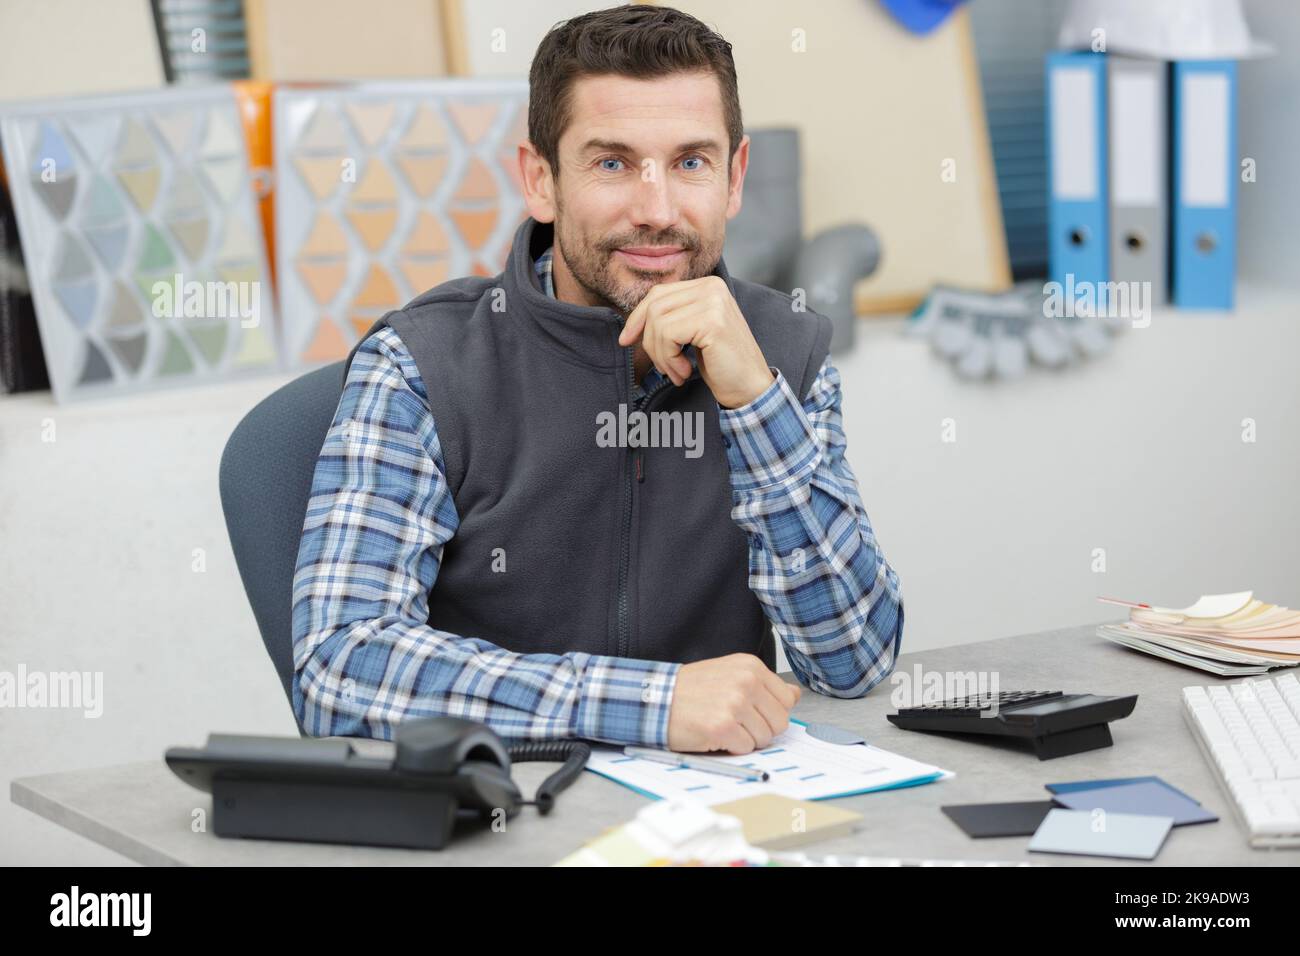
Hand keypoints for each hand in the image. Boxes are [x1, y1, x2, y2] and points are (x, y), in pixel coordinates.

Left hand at [619, 276, 774, 408]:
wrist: (750, 387)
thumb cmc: (721, 364)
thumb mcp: (692, 332)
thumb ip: (671, 317)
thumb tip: (632, 322)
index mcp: (707, 285)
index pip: (658, 293)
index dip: (637, 318)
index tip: (626, 340)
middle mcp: (711, 287)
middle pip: (654, 306)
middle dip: (649, 341)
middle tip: (664, 367)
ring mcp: (713, 302)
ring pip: (657, 323)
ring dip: (661, 355)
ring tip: (677, 372)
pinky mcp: (711, 321)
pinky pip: (667, 335)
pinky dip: (669, 360)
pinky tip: (685, 371)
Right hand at [666, 653, 800, 753]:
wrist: (655, 698)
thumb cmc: (690, 689)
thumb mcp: (730, 673)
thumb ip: (764, 684)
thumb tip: (794, 695)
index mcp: (750, 666)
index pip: (787, 700)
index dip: (770, 712)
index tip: (750, 711)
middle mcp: (746, 682)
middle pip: (779, 722)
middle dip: (760, 729)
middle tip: (734, 721)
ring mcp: (735, 704)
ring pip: (765, 738)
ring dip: (745, 739)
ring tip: (722, 725)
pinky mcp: (723, 727)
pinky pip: (746, 748)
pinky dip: (731, 748)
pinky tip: (714, 734)